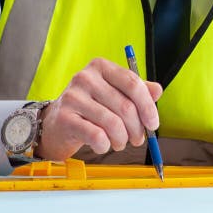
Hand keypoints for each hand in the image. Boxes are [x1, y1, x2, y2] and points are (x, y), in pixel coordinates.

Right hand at [36, 57, 161, 161]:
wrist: (55, 123)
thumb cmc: (89, 108)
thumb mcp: (113, 93)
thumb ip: (136, 90)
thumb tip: (157, 91)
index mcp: (101, 67)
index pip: (133, 84)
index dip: (148, 106)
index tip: (153, 124)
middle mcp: (85, 77)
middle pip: (126, 106)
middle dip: (137, 128)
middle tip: (138, 139)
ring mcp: (73, 97)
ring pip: (113, 123)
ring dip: (122, 139)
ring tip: (120, 143)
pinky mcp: (64, 118)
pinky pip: (96, 136)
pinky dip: (105, 145)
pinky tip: (103, 145)